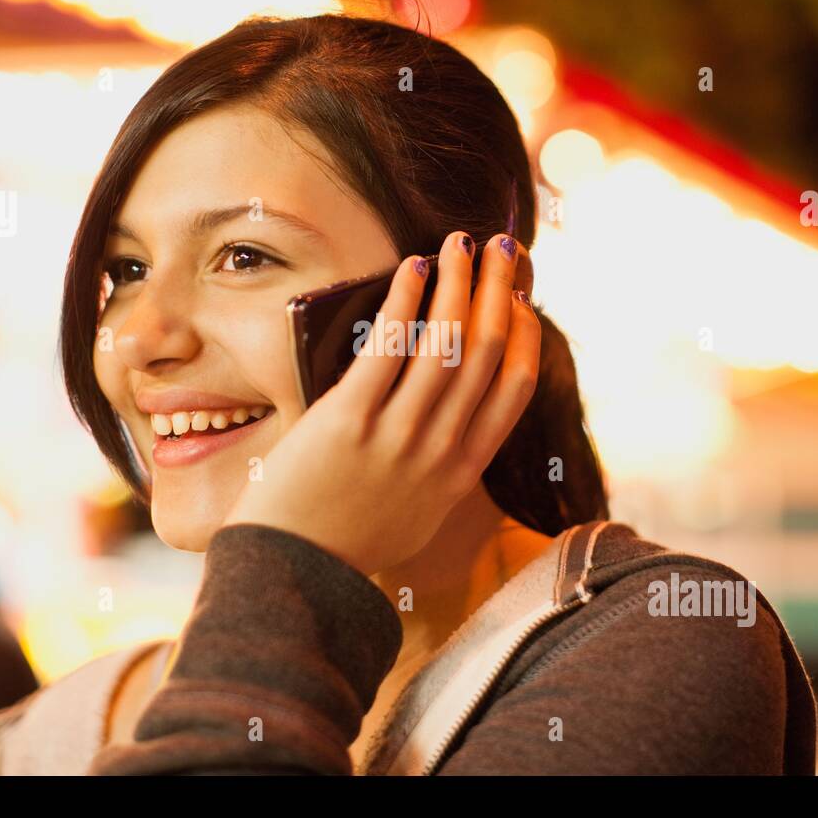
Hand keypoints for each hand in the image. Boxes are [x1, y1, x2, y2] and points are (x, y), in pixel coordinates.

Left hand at [221, 231, 540, 577]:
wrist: (293, 574)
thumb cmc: (347, 543)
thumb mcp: (416, 515)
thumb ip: (439, 471)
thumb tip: (449, 422)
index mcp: (460, 472)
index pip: (514, 390)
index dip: (524, 336)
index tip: (521, 301)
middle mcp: (440, 449)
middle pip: (487, 353)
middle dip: (498, 291)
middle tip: (499, 249)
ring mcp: (397, 435)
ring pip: (447, 341)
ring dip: (457, 281)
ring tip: (460, 243)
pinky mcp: (349, 420)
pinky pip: (389, 347)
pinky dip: (405, 300)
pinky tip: (412, 268)